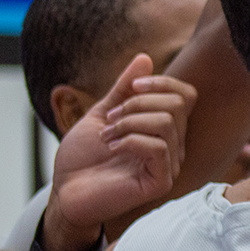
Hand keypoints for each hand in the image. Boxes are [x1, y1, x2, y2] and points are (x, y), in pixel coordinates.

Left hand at [46, 55, 195, 250]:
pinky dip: (130, 140)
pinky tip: (112, 148)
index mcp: (164, 129)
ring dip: (129, 122)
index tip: (131, 88)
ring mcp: (169, 166)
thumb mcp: (102, 114)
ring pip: (167, 124)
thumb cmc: (82, 159)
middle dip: (138, 102)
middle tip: (110, 118)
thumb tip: (145, 58)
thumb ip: (124, 90)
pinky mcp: (159, 182)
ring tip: (107, 136)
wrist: (64, 192)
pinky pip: (158, 148)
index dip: (162, 83)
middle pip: (177, 105)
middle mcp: (173, 146)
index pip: (186, 95)